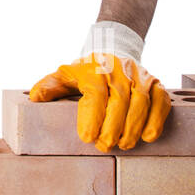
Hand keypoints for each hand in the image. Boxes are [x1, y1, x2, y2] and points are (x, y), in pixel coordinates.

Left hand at [28, 52, 171, 151]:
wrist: (113, 48)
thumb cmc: (87, 69)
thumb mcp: (65, 74)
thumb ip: (50, 86)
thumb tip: (34, 98)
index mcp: (94, 69)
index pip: (95, 93)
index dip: (93, 116)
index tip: (87, 137)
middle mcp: (118, 70)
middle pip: (120, 100)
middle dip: (113, 126)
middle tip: (105, 146)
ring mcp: (139, 76)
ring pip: (141, 101)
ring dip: (134, 126)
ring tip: (124, 144)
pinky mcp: (155, 83)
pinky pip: (160, 101)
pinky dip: (156, 119)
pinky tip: (147, 136)